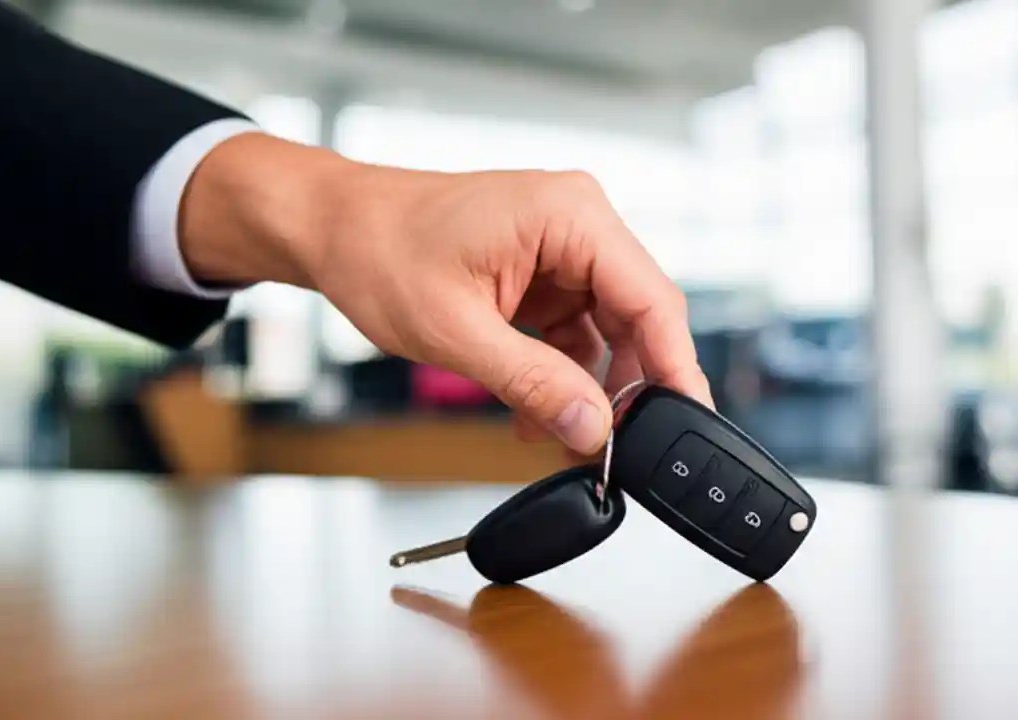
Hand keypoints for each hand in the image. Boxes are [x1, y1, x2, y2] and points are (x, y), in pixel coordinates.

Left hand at [179, 133, 712, 454]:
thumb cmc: (378, 250)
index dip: (674, 369)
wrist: (332, 230)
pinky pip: (575, 333)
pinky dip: (561, 375)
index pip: (652, 298)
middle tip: (615, 448)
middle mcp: (577, 223)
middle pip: (638, 318)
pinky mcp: (544, 273)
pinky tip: (537, 412)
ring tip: (560, 435)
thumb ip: (532, 383)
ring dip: (589, 388)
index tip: (685, 425)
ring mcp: (562, 249)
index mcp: (570, 214)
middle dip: (626, 389)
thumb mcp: (456, 331)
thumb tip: (592, 427)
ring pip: (609, 332)